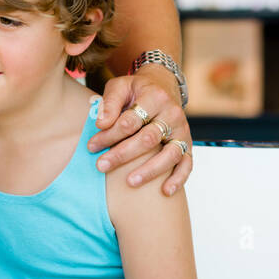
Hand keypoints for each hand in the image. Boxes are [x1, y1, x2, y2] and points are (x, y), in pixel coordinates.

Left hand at [88, 67, 192, 194]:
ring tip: (130, 182)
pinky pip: (187, 163)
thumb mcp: (119, 87)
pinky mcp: (187, 144)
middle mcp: (173, 114)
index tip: (91, 146)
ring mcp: (182, 131)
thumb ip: (109, 103)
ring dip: (150, 170)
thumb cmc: (134, 90)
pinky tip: (165, 191)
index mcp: (155, 97)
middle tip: (101, 166)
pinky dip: (179, 178)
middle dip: (123, 154)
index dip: (110, 135)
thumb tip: (101, 124)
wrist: (162, 86)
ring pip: (170, 154)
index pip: (131, 121)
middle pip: (148, 139)